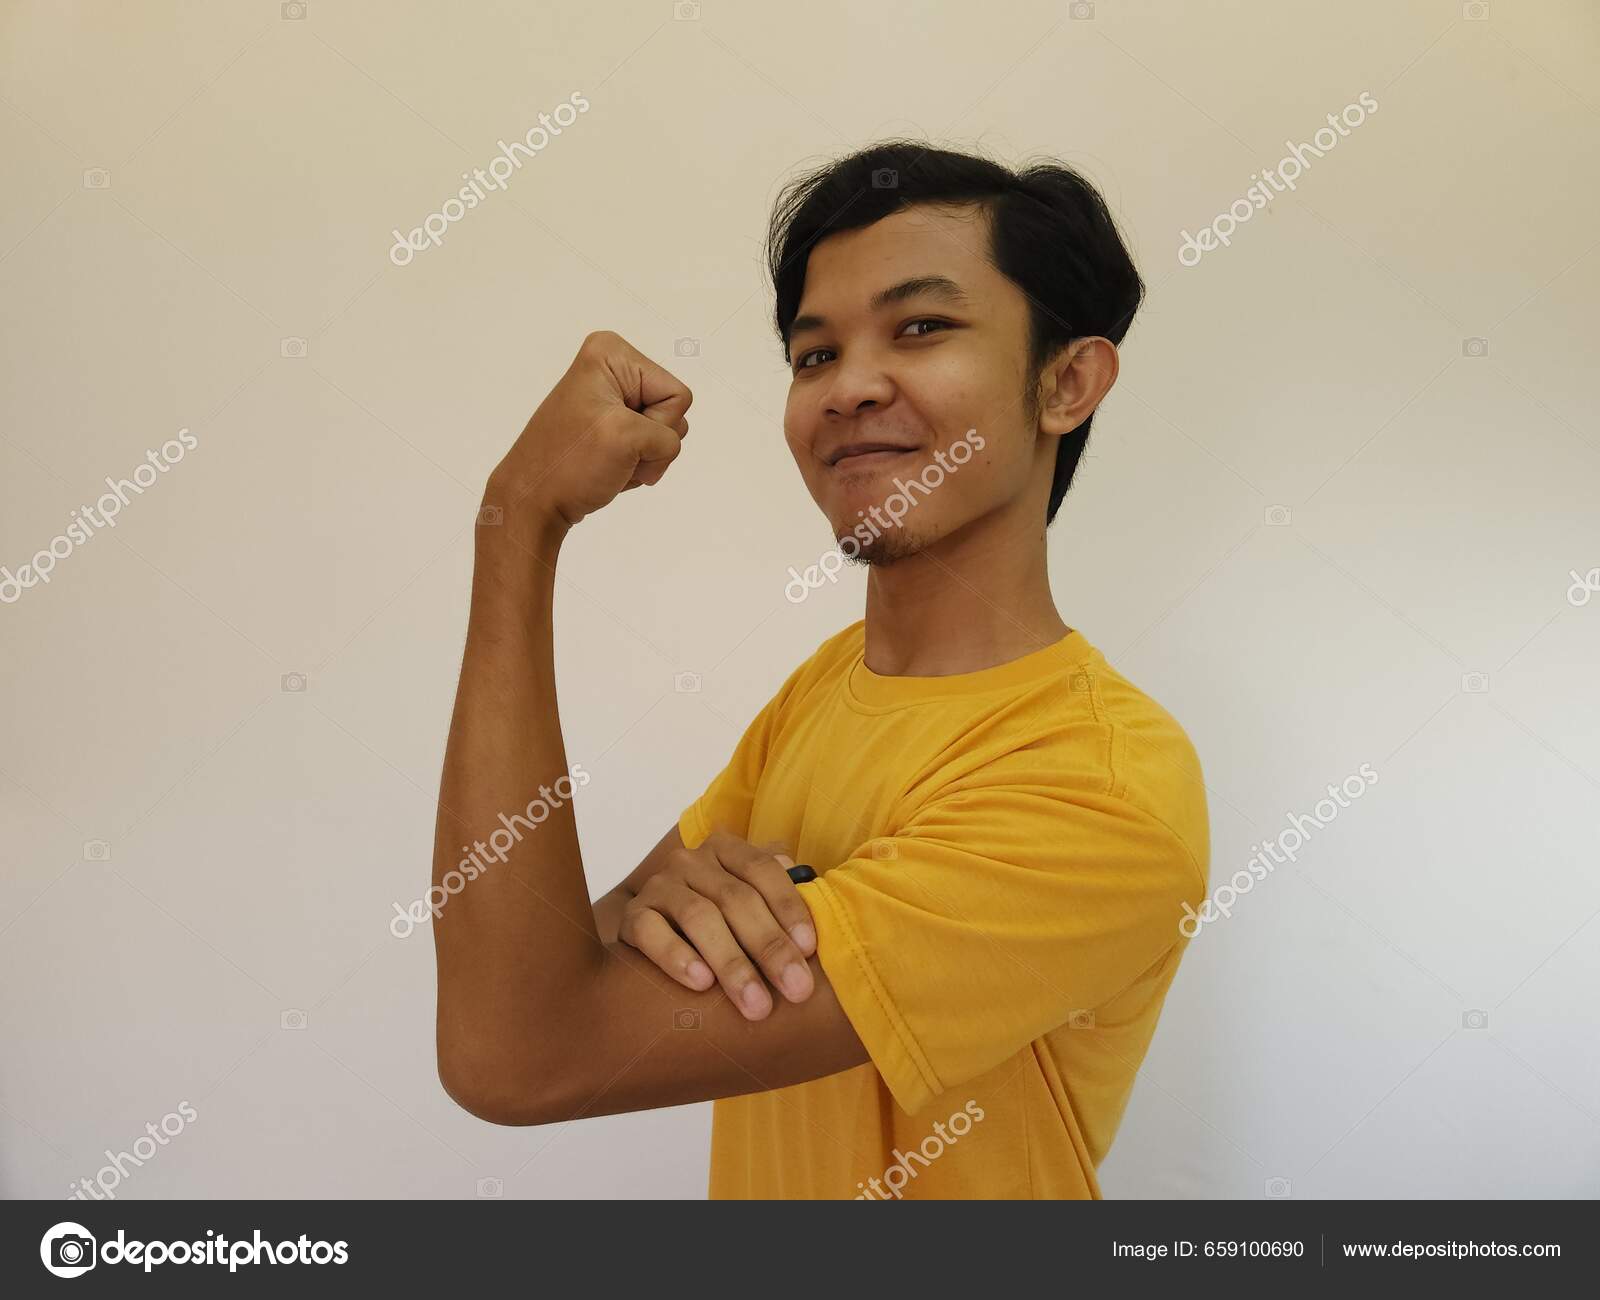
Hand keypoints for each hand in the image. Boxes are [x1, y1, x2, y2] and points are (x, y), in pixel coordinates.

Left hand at [489, 331, 690, 529]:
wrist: (535, 500)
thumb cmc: (568, 465)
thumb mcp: (627, 436)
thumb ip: (668, 434)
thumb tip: (664, 447)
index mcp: (612, 355)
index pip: (676, 394)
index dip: (658, 424)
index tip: (621, 436)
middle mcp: (613, 370)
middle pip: (673, 411)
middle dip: (652, 443)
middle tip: (615, 453)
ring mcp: (613, 400)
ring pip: (664, 433)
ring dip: (645, 458)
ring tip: (611, 462)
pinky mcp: (612, 426)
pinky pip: (650, 447)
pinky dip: (637, 465)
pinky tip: (610, 468)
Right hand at [617, 832, 817, 1020]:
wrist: (656, 937)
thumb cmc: (723, 923)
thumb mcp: (752, 903)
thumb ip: (782, 893)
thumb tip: (818, 894)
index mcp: (727, 849)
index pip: (762, 869)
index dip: (788, 906)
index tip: (810, 949)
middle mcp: (691, 860)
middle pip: (736, 898)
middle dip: (770, 947)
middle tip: (797, 990)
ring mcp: (659, 886)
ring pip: (699, 917)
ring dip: (732, 963)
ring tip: (756, 1004)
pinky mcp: (632, 916)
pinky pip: (652, 933)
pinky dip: (677, 957)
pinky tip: (701, 983)